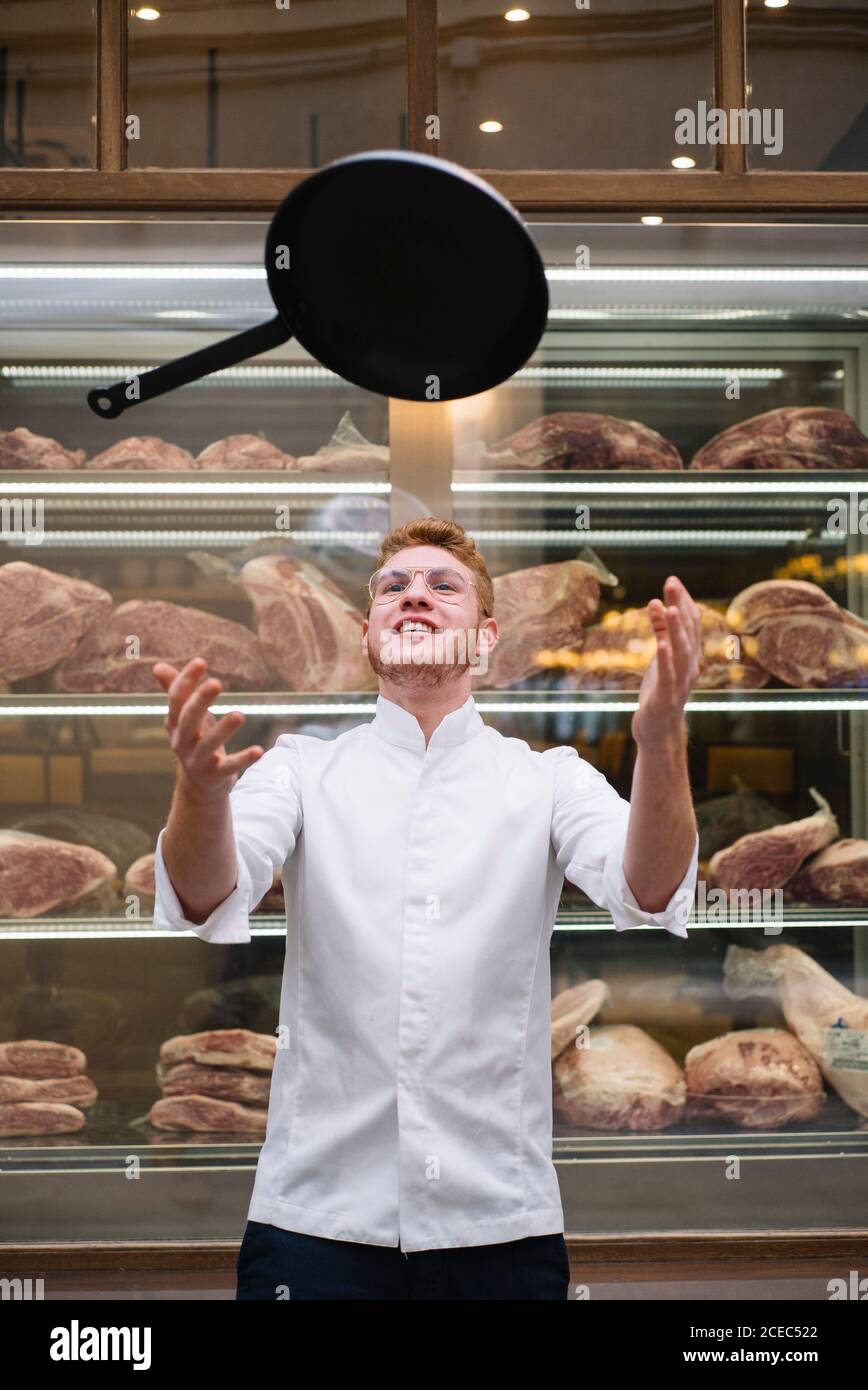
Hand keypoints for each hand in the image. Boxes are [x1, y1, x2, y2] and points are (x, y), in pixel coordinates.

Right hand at [153, 657, 262, 798]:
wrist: (199, 785)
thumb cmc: (195, 740)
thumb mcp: (185, 717)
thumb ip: (175, 692)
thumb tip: (157, 666)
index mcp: (175, 723)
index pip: (176, 699)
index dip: (186, 681)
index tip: (200, 661)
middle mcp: (182, 741)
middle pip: (189, 719)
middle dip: (200, 701)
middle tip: (216, 683)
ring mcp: (197, 760)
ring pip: (208, 744)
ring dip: (223, 729)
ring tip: (240, 715)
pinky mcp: (215, 776)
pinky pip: (230, 767)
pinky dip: (244, 759)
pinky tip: (259, 750)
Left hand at [631, 577, 701, 747]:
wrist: (658, 731)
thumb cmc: (660, 693)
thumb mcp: (659, 659)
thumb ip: (661, 633)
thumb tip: (657, 603)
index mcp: (689, 657)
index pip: (690, 624)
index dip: (682, 601)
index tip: (673, 580)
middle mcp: (690, 667)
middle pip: (688, 632)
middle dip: (680, 606)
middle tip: (671, 583)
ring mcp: (680, 683)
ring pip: (682, 652)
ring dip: (676, 629)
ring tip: (669, 607)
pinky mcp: (667, 698)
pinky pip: (668, 676)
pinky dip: (666, 659)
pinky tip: (661, 643)